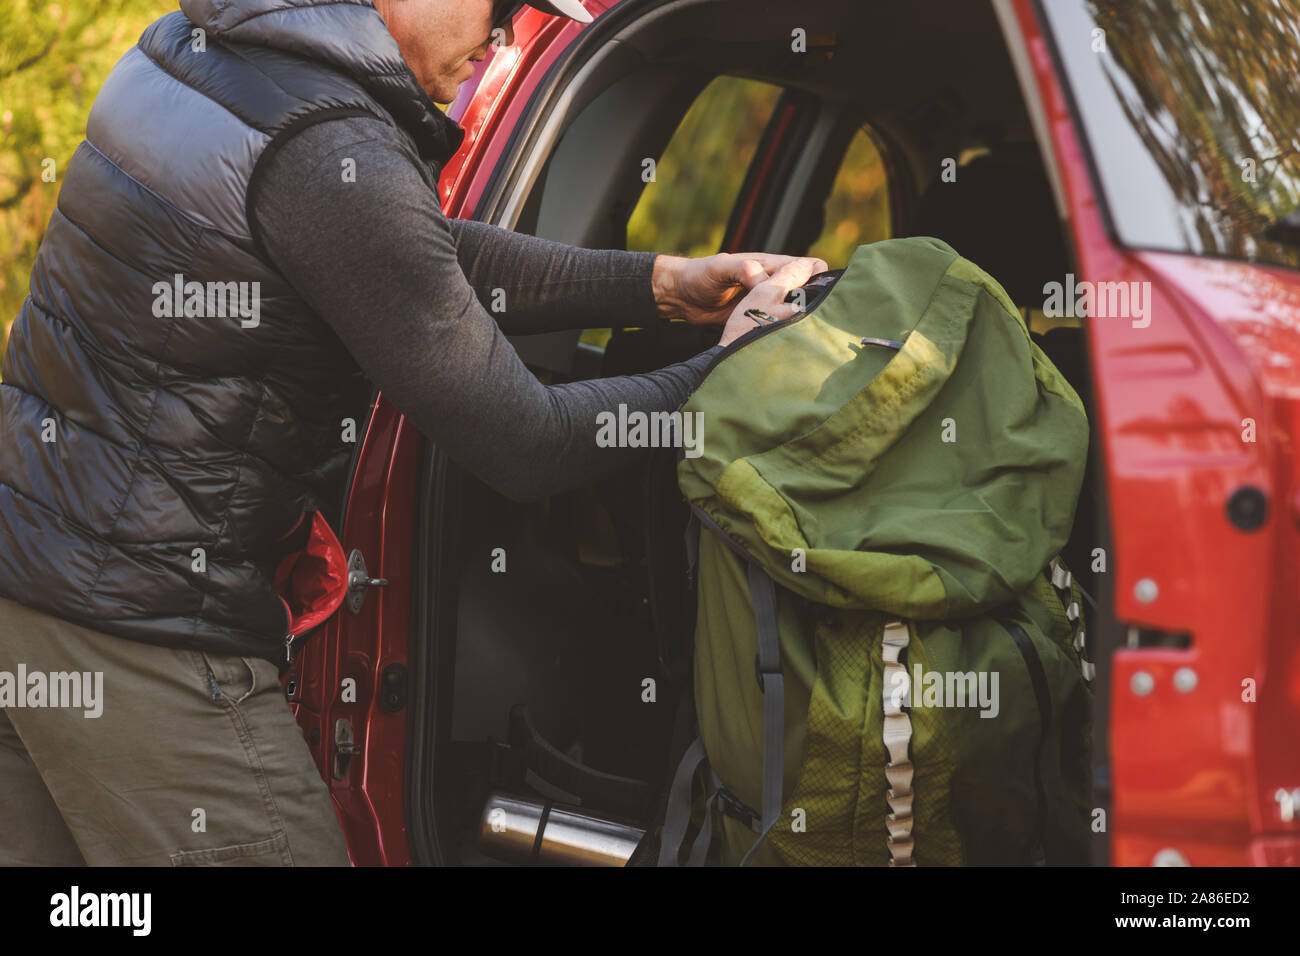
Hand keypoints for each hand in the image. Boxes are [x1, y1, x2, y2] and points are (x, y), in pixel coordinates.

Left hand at [651, 252, 824, 325]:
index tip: (820, 296)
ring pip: (794, 313)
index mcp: (771, 266)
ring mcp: (767, 305)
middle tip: (812, 323)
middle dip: (815, 305)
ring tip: (801, 337)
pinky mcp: (757, 322)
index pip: (809, 267)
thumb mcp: (721, 267)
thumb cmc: (699, 275)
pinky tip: (783, 345)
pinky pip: (777, 328)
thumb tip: (766, 284)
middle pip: (807, 293)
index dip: (820, 278)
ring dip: (799, 323)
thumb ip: (744, 270)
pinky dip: (783, 335)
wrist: (680, 297)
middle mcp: (774, 285)